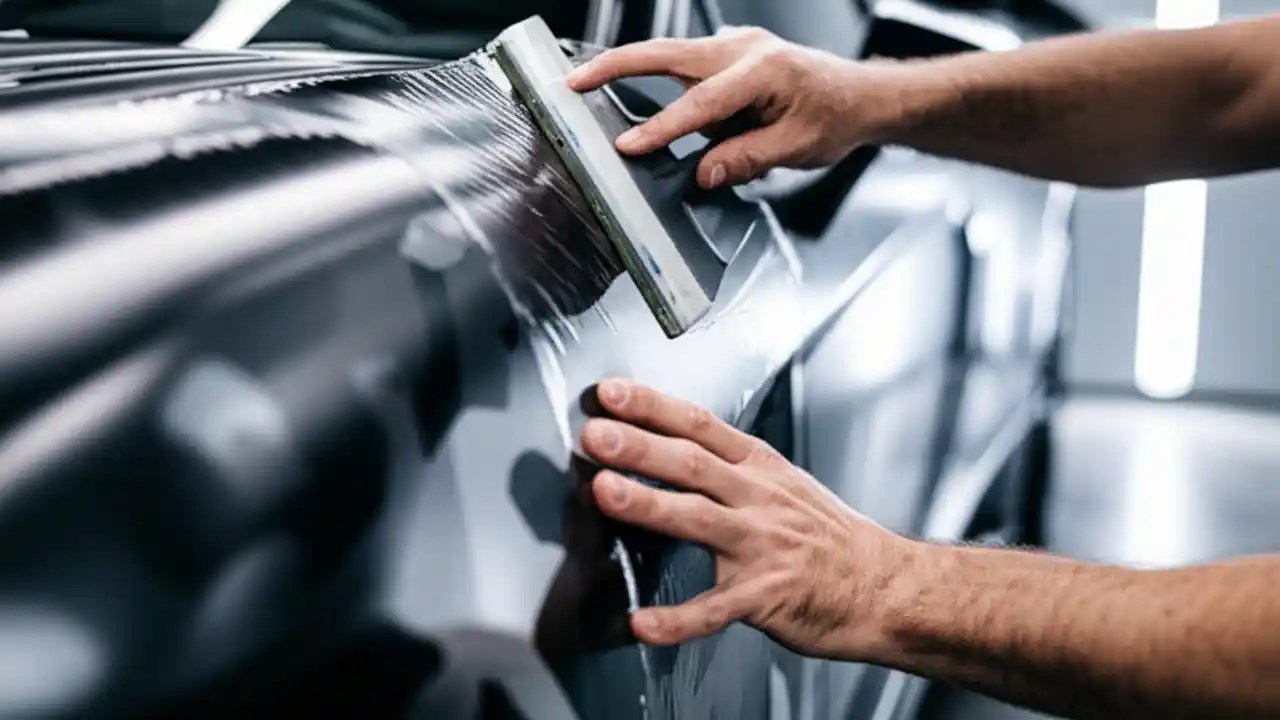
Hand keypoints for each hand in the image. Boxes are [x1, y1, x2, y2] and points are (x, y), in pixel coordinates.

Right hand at [567, 28, 895, 188]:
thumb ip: (747, 159)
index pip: (701, 103)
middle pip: (667, 54)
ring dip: (628, 67)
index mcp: (764, 70)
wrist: (860, 96)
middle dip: (616, 66)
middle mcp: (744, 49)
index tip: (629, 146)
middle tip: (575, 81)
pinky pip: (683, 64)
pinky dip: (654, 76)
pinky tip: (635, 95)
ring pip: (669, 54)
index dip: (661, 128)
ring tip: (587, 84)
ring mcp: (735, 46)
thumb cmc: (836, 117)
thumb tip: (702, 172)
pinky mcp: (729, 55)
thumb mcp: (797, 148)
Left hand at [578, 378, 917, 659]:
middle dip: (640, 447)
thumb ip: (726, 464)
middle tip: (595, 434)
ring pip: (698, 519)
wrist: (884, 586)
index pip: (699, 425)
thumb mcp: (782, 481)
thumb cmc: (826, 534)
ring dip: (648, 505)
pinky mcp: (766, 596)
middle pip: (692, 464)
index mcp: (760, 467)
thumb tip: (661, 442)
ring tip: (603, 493)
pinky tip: (643, 623)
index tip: (610, 392)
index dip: (653, 406)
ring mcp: (763, 546)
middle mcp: (759, 499)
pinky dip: (677, 619)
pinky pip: (715, 610)